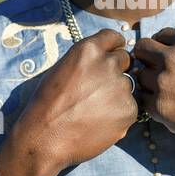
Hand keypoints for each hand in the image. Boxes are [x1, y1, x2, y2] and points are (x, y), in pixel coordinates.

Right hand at [10, 27, 139, 174]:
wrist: (44, 137)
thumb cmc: (47, 104)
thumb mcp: (62, 69)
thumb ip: (86, 61)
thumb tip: (107, 59)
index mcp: (88, 49)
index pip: (114, 38)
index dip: (113, 48)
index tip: (111, 55)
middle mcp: (108, 63)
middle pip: (124, 60)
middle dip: (116, 70)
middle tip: (99, 88)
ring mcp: (121, 86)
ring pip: (127, 85)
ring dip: (117, 93)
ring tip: (94, 110)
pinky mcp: (129, 110)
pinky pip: (129, 107)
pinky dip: (119, 114)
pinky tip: (99, 123)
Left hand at [131, 27, 174, 151]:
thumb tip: (166, 50)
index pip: (159, 35)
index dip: (162, 45)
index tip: (165, 54)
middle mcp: (172, 58)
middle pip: (141, 49)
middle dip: (148, 58)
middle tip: (157, 69)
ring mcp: (162, 83)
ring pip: (141, 76)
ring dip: (150, 81)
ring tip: (169, 91)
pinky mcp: (159, 107)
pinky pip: (144, 99)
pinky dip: (153, 101)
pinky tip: (170, 104)